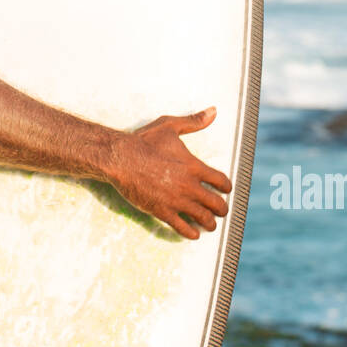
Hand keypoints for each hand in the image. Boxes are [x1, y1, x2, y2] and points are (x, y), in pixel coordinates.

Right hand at [105, 108, 231, 238]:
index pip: (221, 181)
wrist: (120, 158)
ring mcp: (176, 201)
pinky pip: (182, 228)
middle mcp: (189, 186)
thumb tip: (214, 111)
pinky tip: (194, 234)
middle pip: (216, 204)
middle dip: (221, 209)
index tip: (225, 190)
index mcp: (194, 166)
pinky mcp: (162, 211)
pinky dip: (191, 233)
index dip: (226, 188)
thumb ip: (194, 121)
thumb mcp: (170, 126)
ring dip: (209, 223)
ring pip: (203, 219)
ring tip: (209, 225)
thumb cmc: (144, 141)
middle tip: (220, 211)